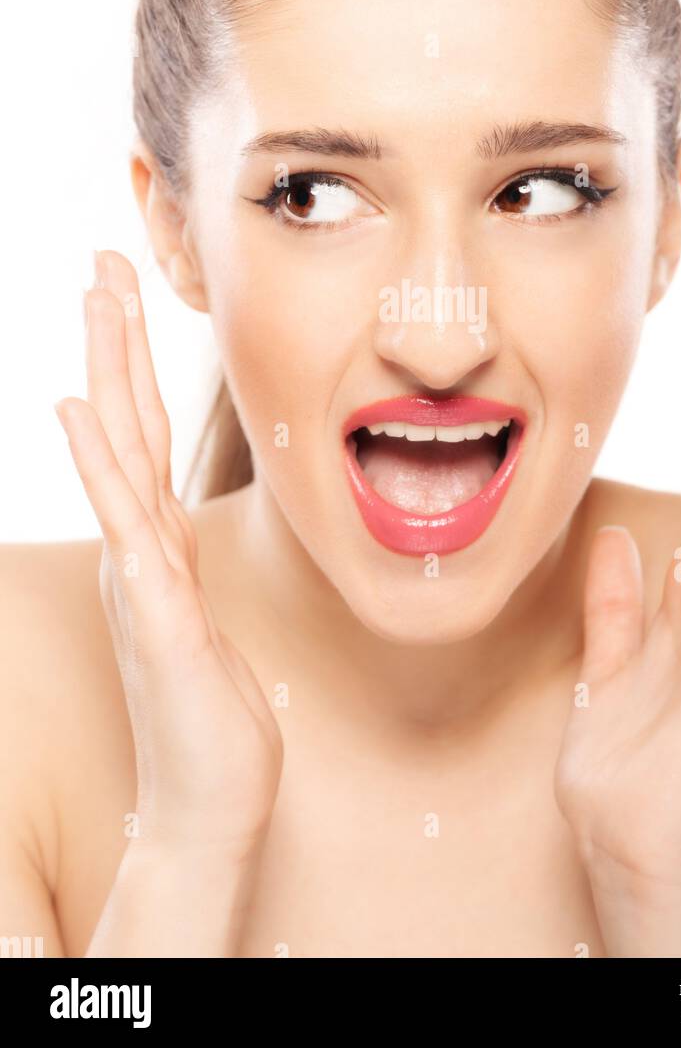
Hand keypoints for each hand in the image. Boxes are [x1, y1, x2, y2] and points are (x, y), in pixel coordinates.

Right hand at [55, 249, 282, 859]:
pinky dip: (98, 465)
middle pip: (125, 424)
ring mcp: (143, 577)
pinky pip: (126, 524)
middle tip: (104, 260)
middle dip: (116, 339)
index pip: (146, 436)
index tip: (130, 295)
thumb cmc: (215, 723)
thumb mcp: (210, 626)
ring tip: (95, 297)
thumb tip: (181, 541)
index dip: (137, 365)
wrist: (210, 808)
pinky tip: (75, 409)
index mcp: (162, 548)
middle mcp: (144, 550)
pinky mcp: (157, 612)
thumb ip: (189, 574)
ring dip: (107, 370)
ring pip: (121, 453)